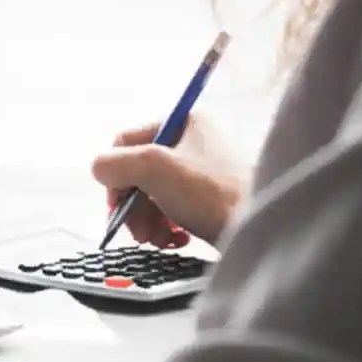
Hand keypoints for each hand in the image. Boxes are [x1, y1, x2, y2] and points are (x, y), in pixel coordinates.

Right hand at [91, 114, 248, 247]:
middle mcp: (193, 143)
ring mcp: (201, 173)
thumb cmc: (214, 195)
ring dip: (146, 222)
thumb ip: (114, 163)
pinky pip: (171, 212)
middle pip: (137, 173)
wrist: (261, 232)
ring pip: (151, 196)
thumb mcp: (153, 168)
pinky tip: (177, 240)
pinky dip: (166, 229)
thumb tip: (99, 169)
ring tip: (158, 240)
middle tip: (137, 231)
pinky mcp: (209, 202)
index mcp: (183, 121)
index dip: (115, 174)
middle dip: (133, 205)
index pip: (126, 142)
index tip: (118, 205)